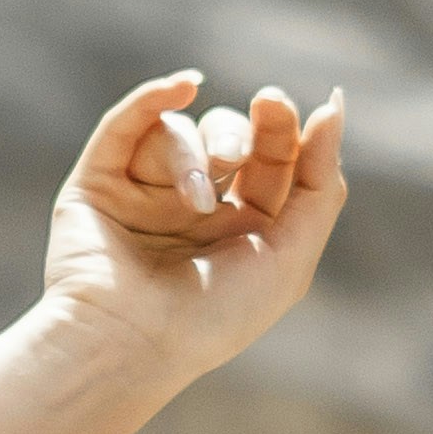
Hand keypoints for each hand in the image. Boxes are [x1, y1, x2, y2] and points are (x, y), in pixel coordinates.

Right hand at [39, 72, 346, 390]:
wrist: (132, 345)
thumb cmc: (214, 317)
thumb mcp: (290, 257)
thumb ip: (321, 184)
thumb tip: (334, 106)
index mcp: (242, 227)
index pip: (272, 158)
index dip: (284, 129)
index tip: (286, 108)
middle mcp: (194, 206)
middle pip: (227, 135)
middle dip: (240, 134)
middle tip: (236, 153)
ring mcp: (144, 193)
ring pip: (179, 134)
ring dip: (193, 156)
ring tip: (196, 200)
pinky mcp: (98, 184)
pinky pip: (125, 125)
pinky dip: (150, 99)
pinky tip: (180, 87)